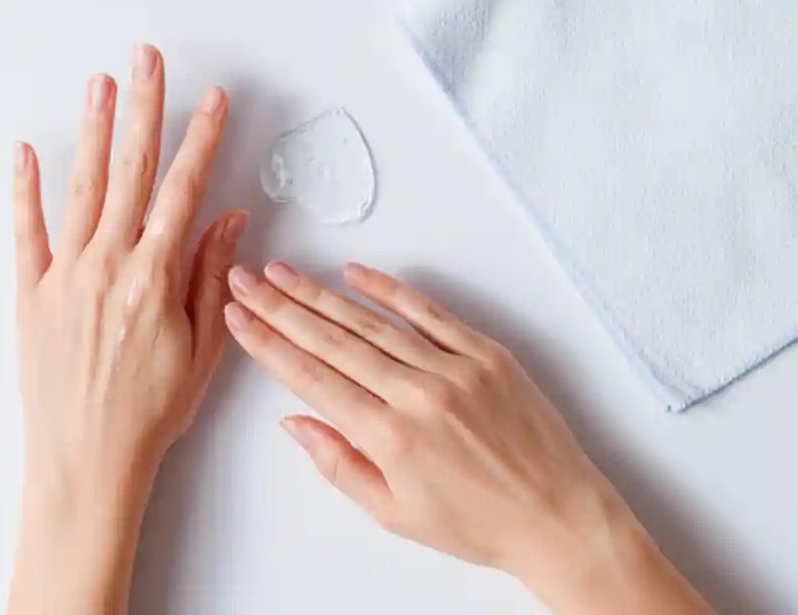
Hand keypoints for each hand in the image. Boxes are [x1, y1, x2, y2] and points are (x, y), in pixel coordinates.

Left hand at [8, 44, 244, 614]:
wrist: (87, 460)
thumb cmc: (148, 414)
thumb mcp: (203, 352)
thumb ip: (211, 279)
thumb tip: (226, 220)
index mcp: (154, 278)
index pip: (183, 191)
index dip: (200, 140)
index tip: (211, 100)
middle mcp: (108, 265)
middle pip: (131, 172)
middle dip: (143, 110)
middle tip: (147, 61)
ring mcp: (64, 276)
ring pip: (83, 188)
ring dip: (95, 132)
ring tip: (100, 83)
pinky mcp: (30, 294)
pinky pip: (26, 232)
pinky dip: (24, 190)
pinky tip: (27, 152)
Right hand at [225, 261, 710, 614]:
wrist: (557, 517)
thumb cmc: (478, 524)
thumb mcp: (393, 513)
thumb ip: (338, 463)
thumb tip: (295, 422)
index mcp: (390, 437)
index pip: (312, 378)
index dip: (269, 345)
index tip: (239, 320)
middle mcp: (417, 395)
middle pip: (332, 341)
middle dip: (280, 308)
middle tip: (245, 281)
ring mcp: (453, 369)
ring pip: (371, 322)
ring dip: (320, 295)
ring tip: (283, 272)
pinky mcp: (486, 355)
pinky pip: (430, 313)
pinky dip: (390, 291)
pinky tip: (356, 273)